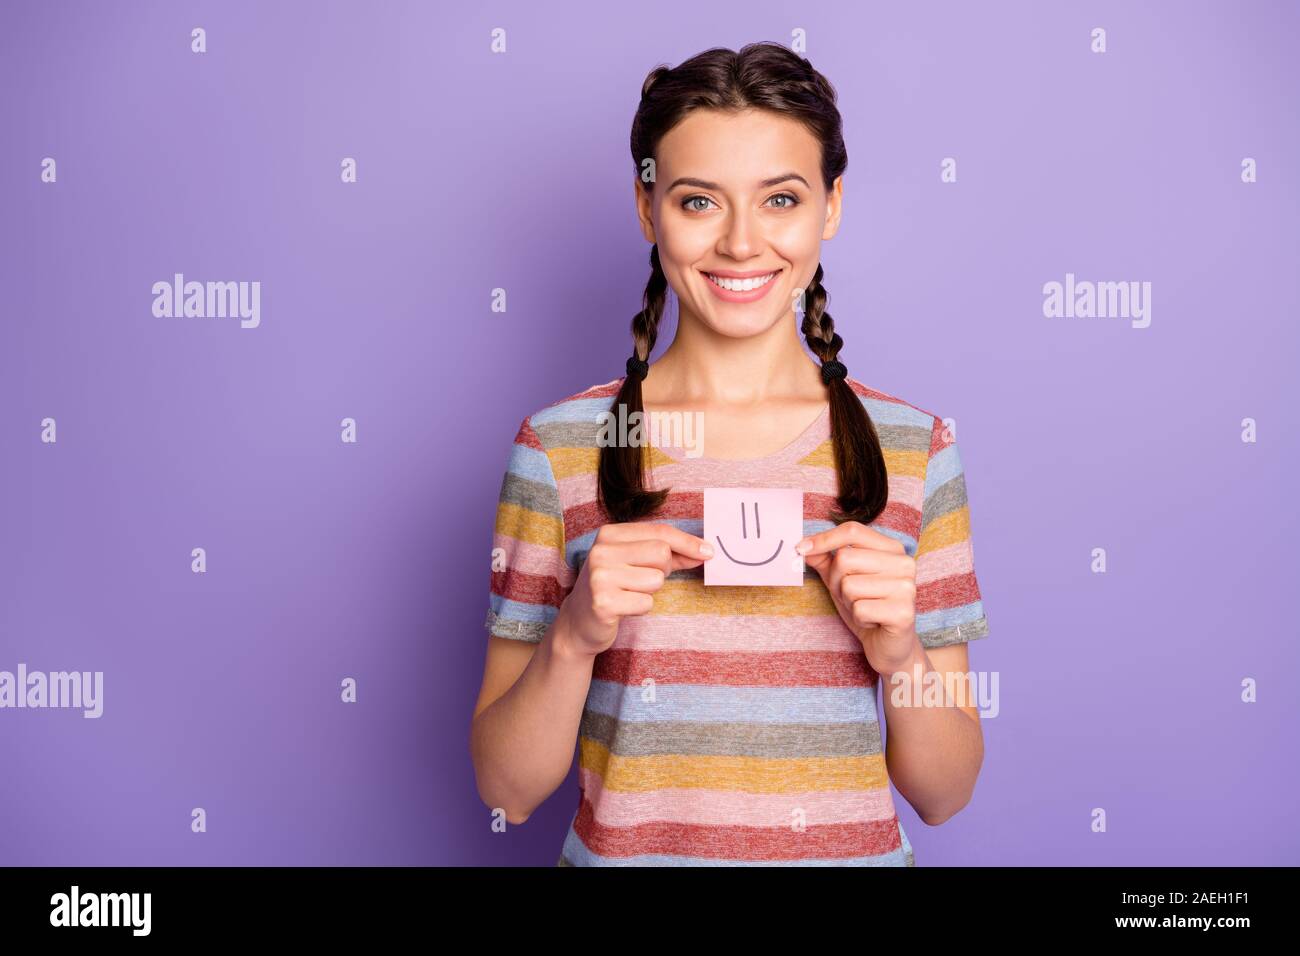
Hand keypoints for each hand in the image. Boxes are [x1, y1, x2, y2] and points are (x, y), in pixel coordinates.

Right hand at [555, 522, 712, 656]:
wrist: (579, 621)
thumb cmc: (614, 586)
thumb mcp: (636, 561)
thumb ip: (668, 554)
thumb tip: (705, 552)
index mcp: (609, 534)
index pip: (659, 532)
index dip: (688, 542)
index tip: (709, 552)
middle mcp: (601, 551)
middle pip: (661, 553)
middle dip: (662, 570)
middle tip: (643, 580)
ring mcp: (600, 577)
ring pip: (655, 580)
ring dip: (649, 591)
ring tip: (629, 593)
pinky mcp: (603, 602)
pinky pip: (646, 603)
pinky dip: (640, 608)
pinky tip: (623, 607)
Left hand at [796, 521, 920, 674]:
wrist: (889, 645)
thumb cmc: (867, 607)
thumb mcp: (842, 579)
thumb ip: (825, 560)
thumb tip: (803, 547)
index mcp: (892, 549)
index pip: (853, 530)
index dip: (824, 539)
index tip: (801, 549)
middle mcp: (904, 563)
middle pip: (845, 559)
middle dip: (836, 581)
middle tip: (851, 597)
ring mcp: (907, 587)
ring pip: (849, 585)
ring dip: (848, 602)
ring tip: (865, 609)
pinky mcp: (904, 612)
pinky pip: (860, 609)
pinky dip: (859, 619)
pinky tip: (873, 622)